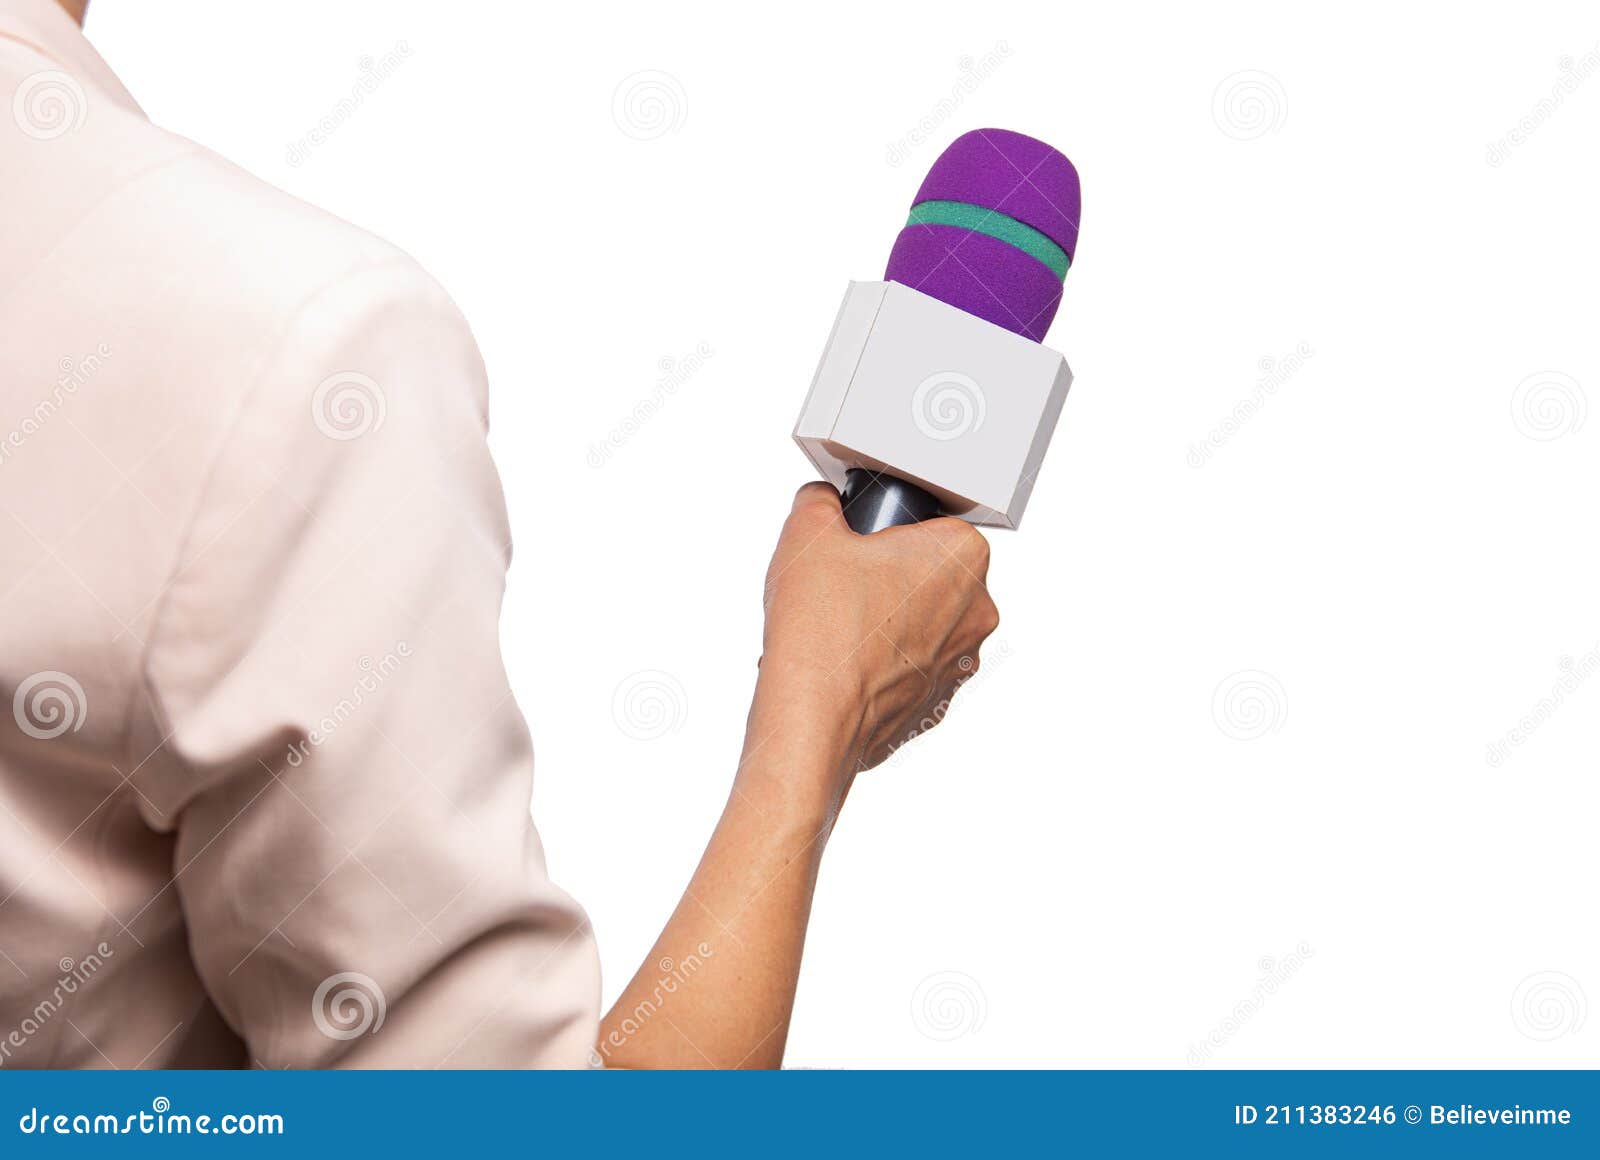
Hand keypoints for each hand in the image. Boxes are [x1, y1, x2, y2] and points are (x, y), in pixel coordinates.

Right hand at [750, 482, 999, 803]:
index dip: (884, 532)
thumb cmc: (823, 628)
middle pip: (925, 574)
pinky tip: (844, 664)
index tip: (856, 548)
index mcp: (963, 554)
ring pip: (917, 624)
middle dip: (884, 577)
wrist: (814, 715)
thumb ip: (820, 502)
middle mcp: (977, 608)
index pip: (927, 523)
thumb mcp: (807, 533)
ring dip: (882, 621)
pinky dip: (879, 664)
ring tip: (837, 628)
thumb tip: (821, 502)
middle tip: (840, 586)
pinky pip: (908, 667)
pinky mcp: (938, 701)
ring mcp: (962, 661)